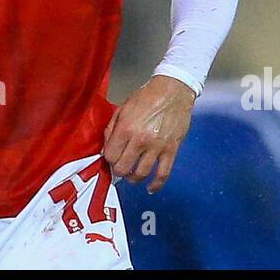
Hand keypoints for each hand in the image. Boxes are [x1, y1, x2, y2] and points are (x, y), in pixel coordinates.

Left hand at [102, 75, 195, 193]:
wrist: (172, 91)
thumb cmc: (146, 97)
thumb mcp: (122, 108)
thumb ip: (112, 128)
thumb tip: (106, 148)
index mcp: (126, 128)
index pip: (110, 156)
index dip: (108, 159)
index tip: (111, 158)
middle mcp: (140, 140)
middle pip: (123, 168)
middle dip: (119, 171)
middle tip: (120, 168)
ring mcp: (157, 147)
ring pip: (141, 174)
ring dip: (134, 179)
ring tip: (132, 176)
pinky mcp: (171, 150)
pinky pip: (163, 174)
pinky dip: (156, 185)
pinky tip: (151, 188)